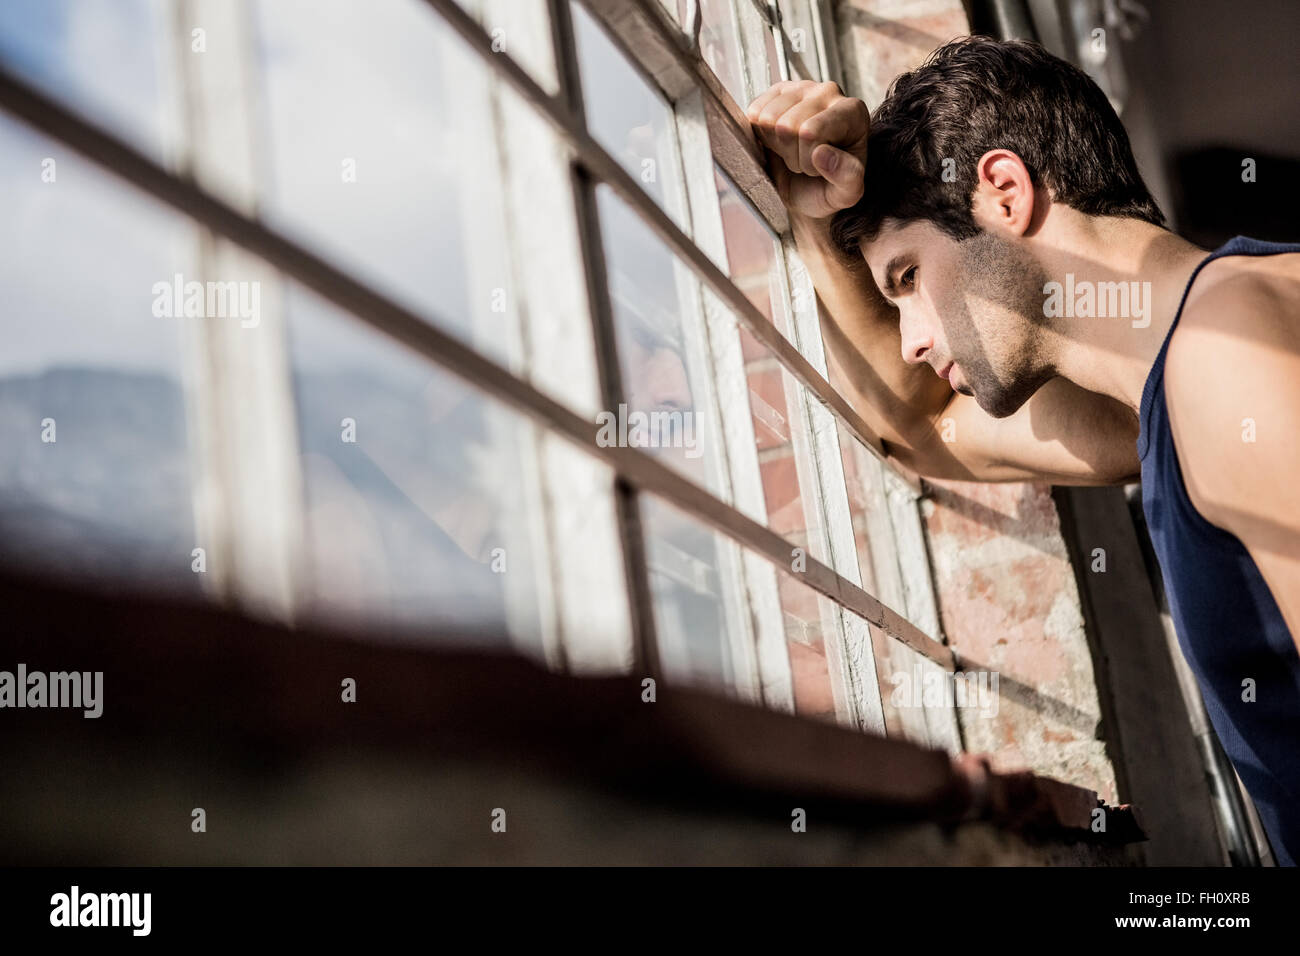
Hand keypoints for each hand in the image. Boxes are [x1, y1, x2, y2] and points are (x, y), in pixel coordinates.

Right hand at [745, 80, 869, 220]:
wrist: (807, 191)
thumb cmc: (827, 188)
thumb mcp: (846, 194)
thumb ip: (846, 177)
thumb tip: (821, 153)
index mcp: (853, 112)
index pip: (812, 132)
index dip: (808, 160)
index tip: (821, 167)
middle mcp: (829, 92)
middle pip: (787, 125)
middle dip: (792, 155)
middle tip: (805, 162)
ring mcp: (801, 88)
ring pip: (767, 118)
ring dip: (777, 145)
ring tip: (793, 152)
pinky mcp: (777, 92)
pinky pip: (754, 113)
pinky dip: (761, 136)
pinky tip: (779, 142)